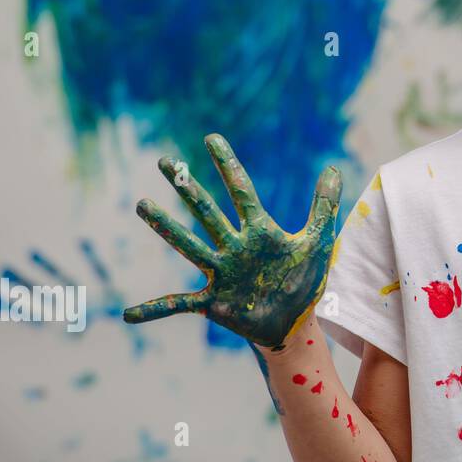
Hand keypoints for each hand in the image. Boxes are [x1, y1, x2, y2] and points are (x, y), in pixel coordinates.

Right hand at [123, 133, 341, 348]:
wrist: (295, 323)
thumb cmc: (303, 282)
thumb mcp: (318, 242)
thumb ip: (324, 206)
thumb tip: (333, 167)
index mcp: (258, 231)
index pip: (241, 190)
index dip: (228, 165)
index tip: (211, 138)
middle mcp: (234, 246)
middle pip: (207, 211)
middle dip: (187, 186)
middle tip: (166, 161)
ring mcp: (221, 273)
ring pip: (188, 245)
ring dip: (166, 227)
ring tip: (142, 204)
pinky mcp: (213, 302)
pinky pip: (178, 303)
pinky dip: (155, 308)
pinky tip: (129, 314)